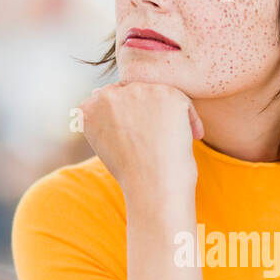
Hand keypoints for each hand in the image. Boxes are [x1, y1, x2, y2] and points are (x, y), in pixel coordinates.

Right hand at [79, 82, 204, 203]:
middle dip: (148, 114)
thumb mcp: (106, 145)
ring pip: (159, 95)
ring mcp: (137, 91)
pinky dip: (190, 120)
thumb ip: (103, 119)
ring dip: (168, 115)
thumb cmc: (134, 174)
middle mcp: (109, 95)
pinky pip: (183, 102)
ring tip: (171, 142)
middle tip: (157, 143)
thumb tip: (99, 92)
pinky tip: (191, 138)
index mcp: (88, 109)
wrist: (153, 188)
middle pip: (135, 94)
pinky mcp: (167, 93)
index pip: (112, 102)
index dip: (131, 121)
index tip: (140, 141)